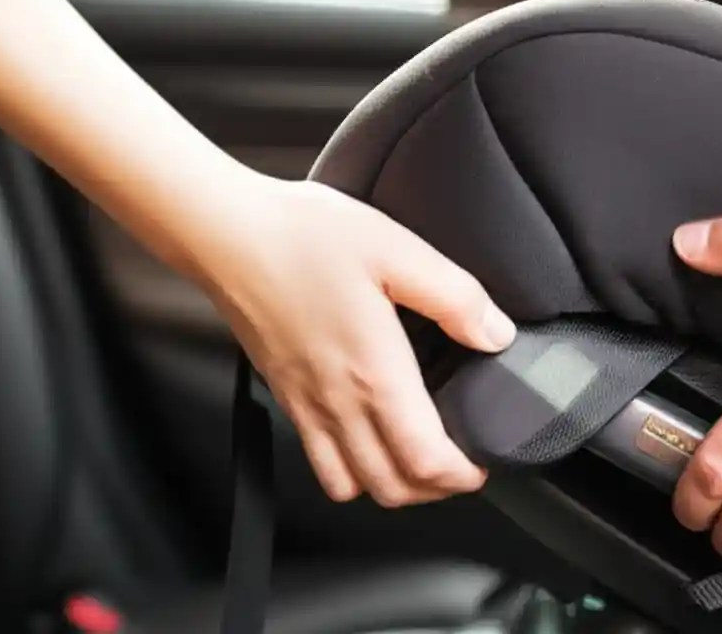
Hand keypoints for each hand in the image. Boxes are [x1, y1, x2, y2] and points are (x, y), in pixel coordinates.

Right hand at [198, 177, 515, 507]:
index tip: (485, 460)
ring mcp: (306, 406)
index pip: (426, 461)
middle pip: (394, 488)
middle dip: (436, 489)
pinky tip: (367, 437)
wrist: (225, 233)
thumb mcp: (397, 249)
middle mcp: (339, 403)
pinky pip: (320, 463)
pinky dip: (351, 471)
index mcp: (374, 373)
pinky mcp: (285, 396)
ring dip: (394, 485)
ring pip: (354, 485)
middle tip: (462, 462)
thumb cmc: (303, 235)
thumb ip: (456, 297)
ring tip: (418, 457)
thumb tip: (497, 334)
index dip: (463, 475)